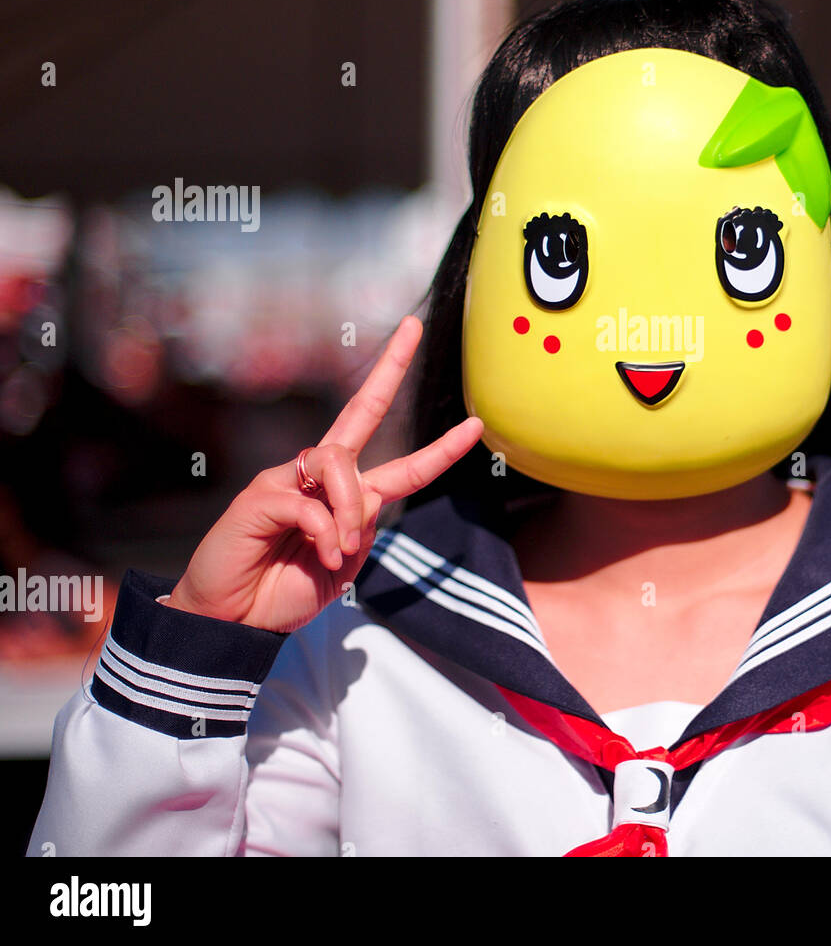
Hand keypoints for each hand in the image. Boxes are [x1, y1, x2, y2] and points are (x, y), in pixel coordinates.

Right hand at [166, 316, 482, 631]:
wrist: (235, 623)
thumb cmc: (285, 593)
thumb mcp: (342, 566)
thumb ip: (360, 529)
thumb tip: (366, 497)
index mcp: (346, 496)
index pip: (401, 464)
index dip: (440, 448)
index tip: (476, 425)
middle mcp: (319, 477)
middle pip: (361, 411)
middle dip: (390, 368)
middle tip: (414, 327)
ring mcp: (287, 480)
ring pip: (339, 463)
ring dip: (348, 510)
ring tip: (337, 551)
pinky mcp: (260, 494)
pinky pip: (309, 500)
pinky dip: (324, 530)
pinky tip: (322, 555)